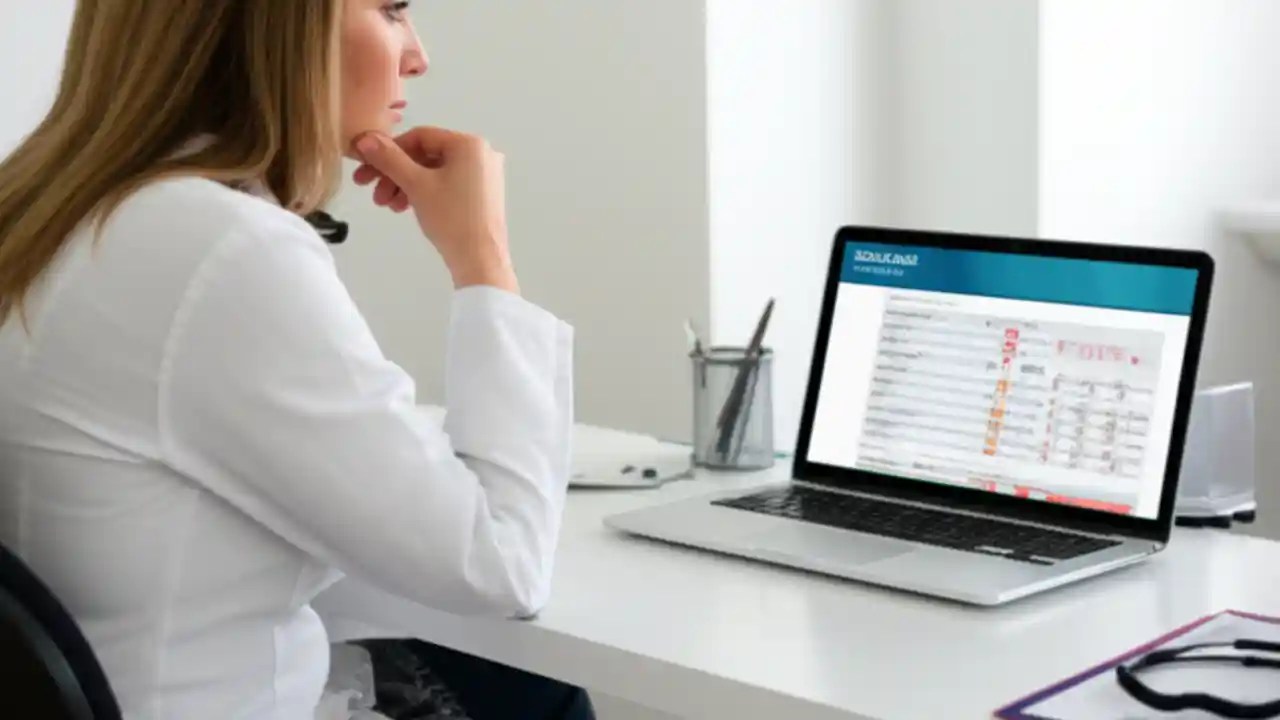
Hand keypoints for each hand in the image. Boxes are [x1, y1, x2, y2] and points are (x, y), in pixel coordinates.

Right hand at [353, 128, 518, 292]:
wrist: (480, 261)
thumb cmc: (452, 218)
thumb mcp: (416, 185)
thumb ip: (389, 159)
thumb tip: (365, 139)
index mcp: (469, 144)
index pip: (420, 137)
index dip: (389, 150)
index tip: (368, 166)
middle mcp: (480, 154)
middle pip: (425, 156)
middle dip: (395, 173)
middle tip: (371, 189)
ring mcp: (482, 175)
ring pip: (433, 172)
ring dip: (405, 185)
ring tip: (386, 205)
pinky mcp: (480, 195)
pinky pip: (445, 184)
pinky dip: (423, 193)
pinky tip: (404, 207)